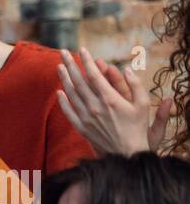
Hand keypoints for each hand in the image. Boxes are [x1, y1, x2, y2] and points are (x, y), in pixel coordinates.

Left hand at [57, 48, 172, 155]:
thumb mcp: (143, 104)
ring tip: (59, 66)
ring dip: (65, 79)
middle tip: (63, 52)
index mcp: (110, 99)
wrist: (126, 153)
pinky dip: (63, 101)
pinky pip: (69, 112)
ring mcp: (86, 118)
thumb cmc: (138, 128)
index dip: (87, 62)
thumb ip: (136, 85)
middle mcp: (95, 107)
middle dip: (71, 65)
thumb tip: (127, 69)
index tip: (82, 50)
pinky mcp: (82, 128)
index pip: (95, 76)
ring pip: (72, 95)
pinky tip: (59, 92)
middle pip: (79, 82)